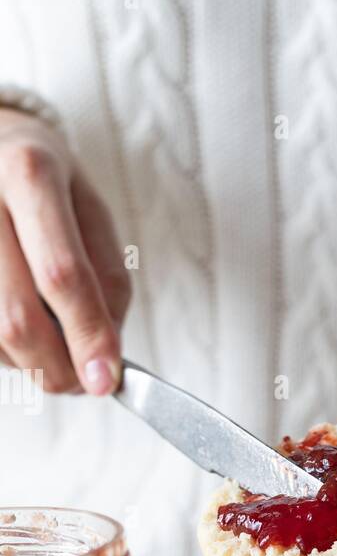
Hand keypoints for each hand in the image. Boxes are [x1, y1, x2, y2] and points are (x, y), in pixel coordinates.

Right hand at [0, 107, 129, 392]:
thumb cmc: (46, 182)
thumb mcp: (91, 210)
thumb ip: (107, 278)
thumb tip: (105, 351)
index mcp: (30, 173)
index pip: (62, 274)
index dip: (88, 336)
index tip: (107, 379)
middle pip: (16, 317)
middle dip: (56, 366)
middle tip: (82, 382)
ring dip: (28, 363)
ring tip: (51, 350)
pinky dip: (3, 352)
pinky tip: (18, 334)